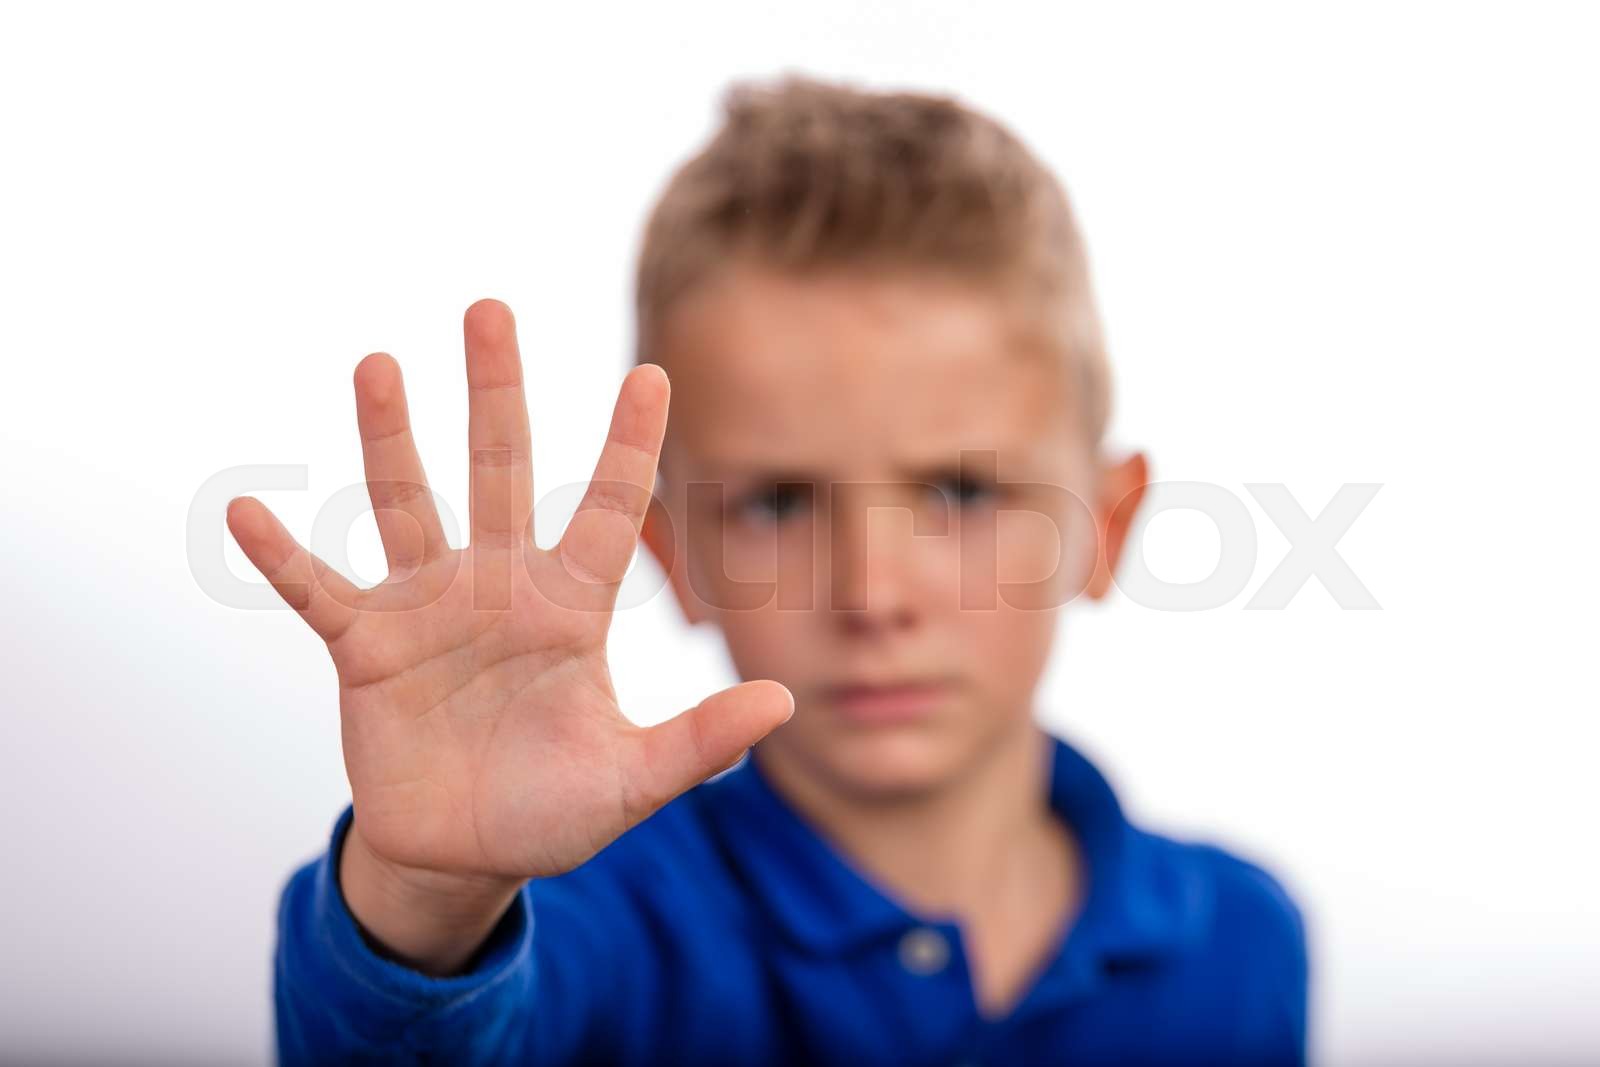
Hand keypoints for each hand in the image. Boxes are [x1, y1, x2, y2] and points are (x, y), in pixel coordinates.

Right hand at [229, 300, 791, 897]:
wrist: (465, 854)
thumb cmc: (555, 809)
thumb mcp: (632, 783)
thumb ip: (698, 743)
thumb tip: (782, 702)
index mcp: (569, 609)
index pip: (605, 511)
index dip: (627, 445)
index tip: (652, 374)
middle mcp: (498, 588)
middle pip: (499, 469)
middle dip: (496, 391)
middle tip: (489, 308)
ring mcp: (428, 610)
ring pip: (407, 504)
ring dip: (390, 438)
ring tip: (381, 364)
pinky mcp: (365, 650)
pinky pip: (319, 591)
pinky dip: (282, 556)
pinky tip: (245, 510)